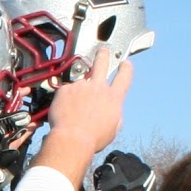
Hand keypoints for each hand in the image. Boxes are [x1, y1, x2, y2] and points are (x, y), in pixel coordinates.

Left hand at [44, 48, 131, 162]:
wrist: (72, 139)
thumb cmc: (93, 139)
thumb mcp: (112, 128)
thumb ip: (114, 113)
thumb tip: (111, 108)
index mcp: (113, 98)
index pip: (124, 77)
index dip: (126, 69)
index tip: (125, 63)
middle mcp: (99, 88)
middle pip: (102, 63)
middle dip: (103, 55)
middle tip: (103, 51)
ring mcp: (81, 86)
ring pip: (80, 84)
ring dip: (78, 92)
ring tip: (74, 108)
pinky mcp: (66, 89)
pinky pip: (65, 92)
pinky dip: (65, 101)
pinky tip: (65, 112)